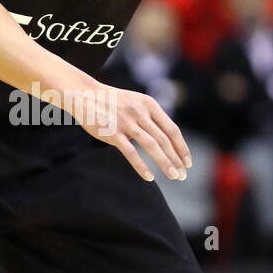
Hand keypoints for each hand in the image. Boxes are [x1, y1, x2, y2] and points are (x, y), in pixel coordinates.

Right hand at [72, 85, 191, 180]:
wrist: (85, 94)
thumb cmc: (112, 102)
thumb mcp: (136, 102)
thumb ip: (150, 118)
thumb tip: (165, 141)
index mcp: (149, 105)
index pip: (172, 129)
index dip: (182, 147)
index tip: (188, 163)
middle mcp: (140, 112)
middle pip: (164, 139)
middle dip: (176, 159)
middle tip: (182, 175)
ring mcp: (126, 122)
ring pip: (151, 145)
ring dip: (165, 163)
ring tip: (174, 176)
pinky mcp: (112, 132)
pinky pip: (130, 152)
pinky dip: (142, 166)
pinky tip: (150, 177)